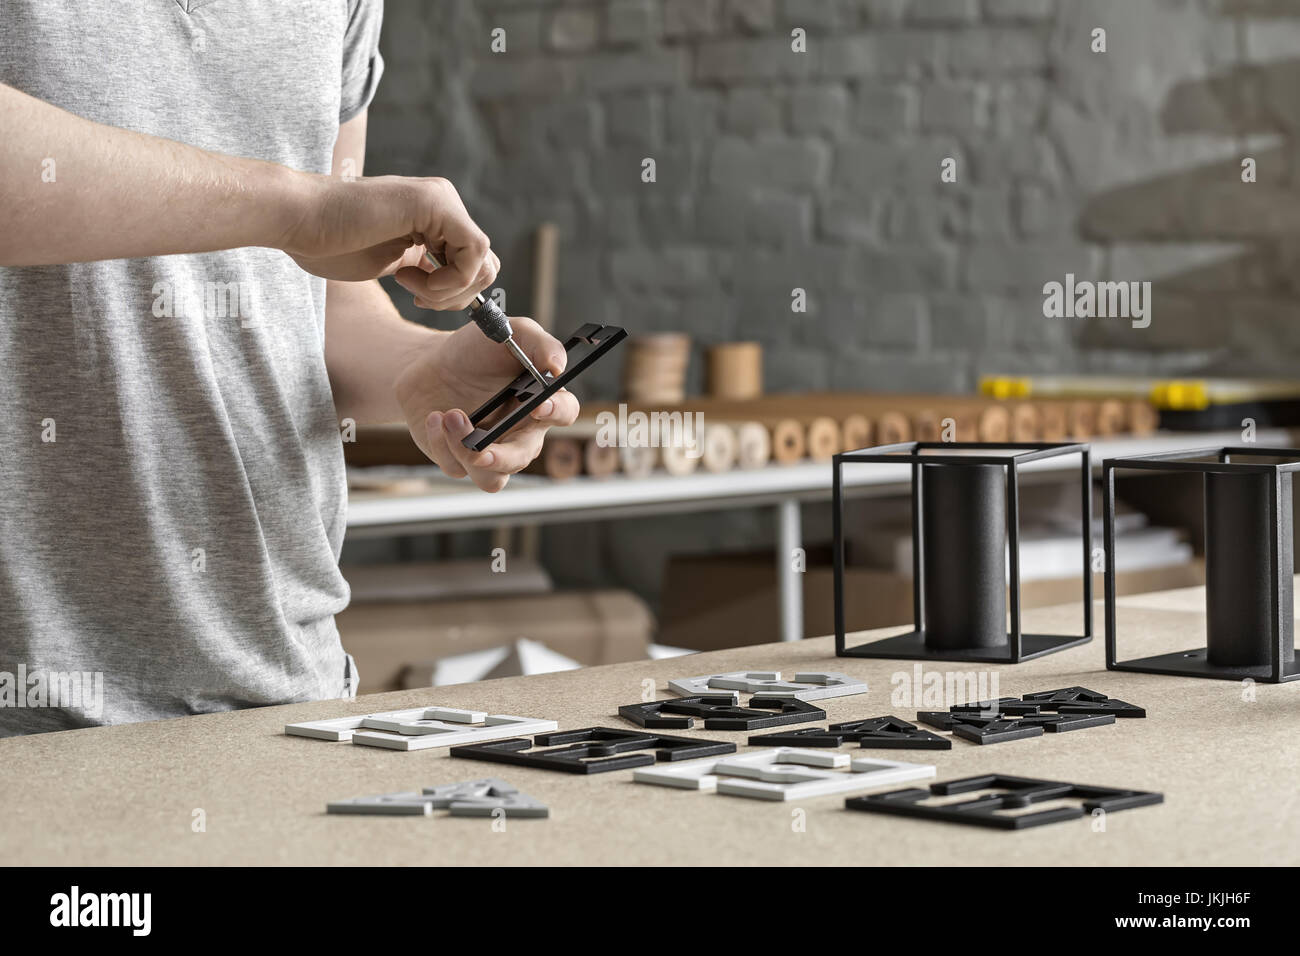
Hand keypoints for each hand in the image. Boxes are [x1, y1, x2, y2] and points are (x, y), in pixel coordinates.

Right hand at [283, 175, 498, 307]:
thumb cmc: (330, 244)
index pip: (474, 263)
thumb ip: (428, 270)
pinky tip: (408, 277)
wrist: (298, 220)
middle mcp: (443, 203)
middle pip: (486, 264)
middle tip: (418, 296)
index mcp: (434, 216)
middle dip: (457, 295)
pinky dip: (449, 280)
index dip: (454, 293)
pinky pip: (474, 253)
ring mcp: (441, 199)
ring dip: (450, 290)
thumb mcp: (393, 263)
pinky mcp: (435, 203)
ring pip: (484, 261)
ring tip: (409, 285)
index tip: (418, 296)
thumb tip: (463, 294)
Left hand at [393, 317, 578, 491]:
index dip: (556, 412)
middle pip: (523, 457)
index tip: (538, 405)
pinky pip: (456, 466)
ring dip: (466, 451)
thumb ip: (541, 344)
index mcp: (540, 402)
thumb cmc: (476, 350)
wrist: (429, 364)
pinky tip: (436, 417)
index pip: (564, 412)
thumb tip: (557, 366)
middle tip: (481, 446)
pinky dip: (442, 442)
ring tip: (450, 416)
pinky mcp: (460, 460)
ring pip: (491, 476)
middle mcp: (520, 433)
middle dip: (502, 456)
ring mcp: (491, 450)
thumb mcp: (511, 333)